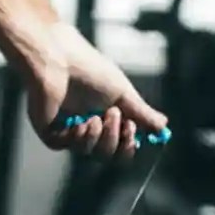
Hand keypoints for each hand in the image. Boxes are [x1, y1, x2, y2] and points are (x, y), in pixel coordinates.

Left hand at [25, 24, 167, 160]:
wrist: (59, 60)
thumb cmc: (90, 70)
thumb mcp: (123, 93)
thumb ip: (142, 113)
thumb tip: (164, 126)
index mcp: (107, 116)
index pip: (122, 144)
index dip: (131, 145)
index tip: (138, 134)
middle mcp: (88, 125)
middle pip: (108, 153)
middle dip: (116, 141)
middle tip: (115, 117)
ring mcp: (68, 128)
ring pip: (90, 152)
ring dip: (100, 137)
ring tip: (96, 117)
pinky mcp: (50, 130)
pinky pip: (67, 147)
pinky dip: (78, 138)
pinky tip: (80, 123)